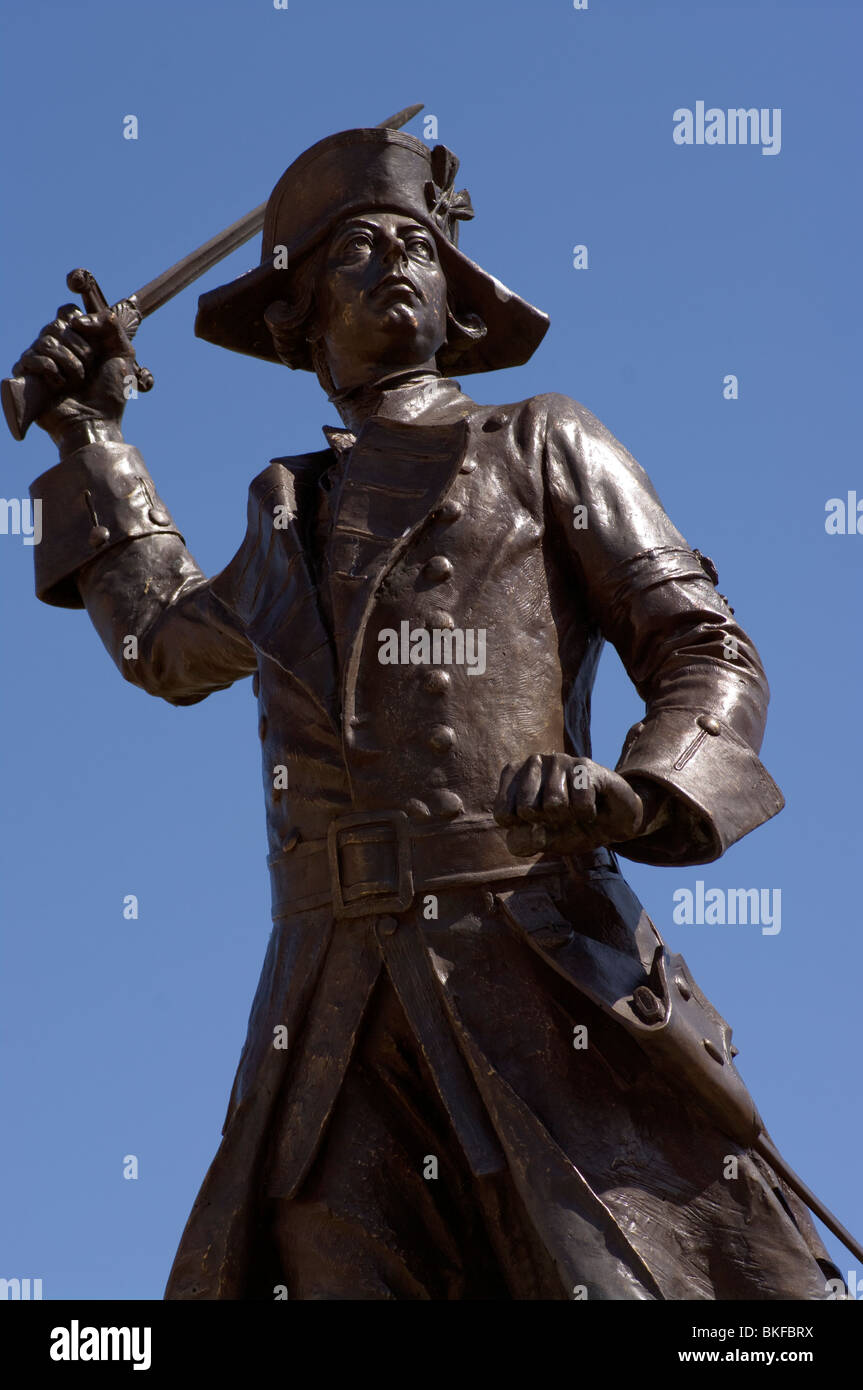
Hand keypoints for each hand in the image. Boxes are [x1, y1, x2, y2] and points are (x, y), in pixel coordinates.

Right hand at [12, 304, 137, 443]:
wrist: (97, 422)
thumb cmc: (110, 394)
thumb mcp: (123, 354)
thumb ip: (111, 325)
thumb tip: (77, 318)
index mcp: (78, 339)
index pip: (67, 312)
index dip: (78, 320)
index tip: (91, 339)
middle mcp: (58, 348)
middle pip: (56, 324)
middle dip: (78, 346)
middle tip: (89, 368)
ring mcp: (42, 363)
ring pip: (44, 340)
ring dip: (67, 360)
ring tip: (76, 381)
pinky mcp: (28, 378)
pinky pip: (29, 358)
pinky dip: (47, 367)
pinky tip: (59, 383)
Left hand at [494, 752, 645, 855]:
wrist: (613, 821)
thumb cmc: (571, 827)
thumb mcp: (542, 841)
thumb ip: (523, 842)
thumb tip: (528, 832)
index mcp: (514, 777)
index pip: (503, 814)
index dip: (524, 830)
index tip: (539, 823)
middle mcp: (533, 762)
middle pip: (526, 808)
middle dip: (547, 823)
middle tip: (561, 817)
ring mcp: (559, 760)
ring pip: (554, 804)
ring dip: (570, 818)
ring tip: (576, 811)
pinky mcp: (585, 765)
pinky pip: (580, 803)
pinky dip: (588, 814)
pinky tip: (592, 806)